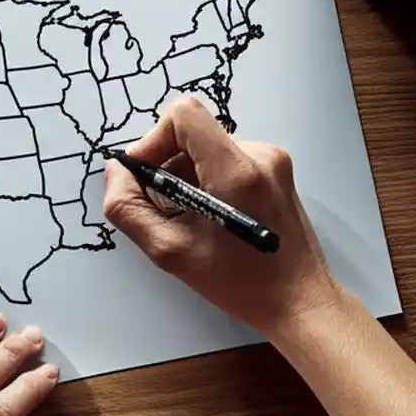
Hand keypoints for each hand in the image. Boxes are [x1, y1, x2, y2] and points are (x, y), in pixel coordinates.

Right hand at [103, 97, 341, 335]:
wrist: (299, 300)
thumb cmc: (240, 283)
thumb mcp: (170, 252)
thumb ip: (129, 208)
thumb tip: (116, 173)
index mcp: (235, 170)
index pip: (185, 115)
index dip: (153, 138)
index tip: (144, 174)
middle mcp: (258, 155)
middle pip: (193, 134)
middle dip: (166, 165)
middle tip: (161, 207)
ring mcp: (272, 161)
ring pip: (208, 149)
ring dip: (186, 177)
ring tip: (189, 220)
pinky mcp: (276, 171)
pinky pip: (227, 160)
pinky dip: (207, 181)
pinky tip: (211, 218)